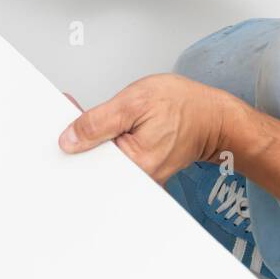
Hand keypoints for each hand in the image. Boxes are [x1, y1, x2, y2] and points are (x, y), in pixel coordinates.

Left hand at [58, 74, 240, 182]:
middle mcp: (135, 177)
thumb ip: (99, 121)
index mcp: (132, 162)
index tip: (66, 112)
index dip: (71, 134)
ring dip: (96, 141)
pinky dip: (109, 145)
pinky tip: (115, 129)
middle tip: (87, 113)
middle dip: (82, 139)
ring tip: (107, 120)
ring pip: (103, 161)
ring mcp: (139, 177)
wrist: (213, 117)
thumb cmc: (184, 105)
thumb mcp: (135, 101)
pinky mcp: (141, 171)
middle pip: (92, 163)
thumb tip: (70, 139)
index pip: (85, 157)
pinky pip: (115, 161)